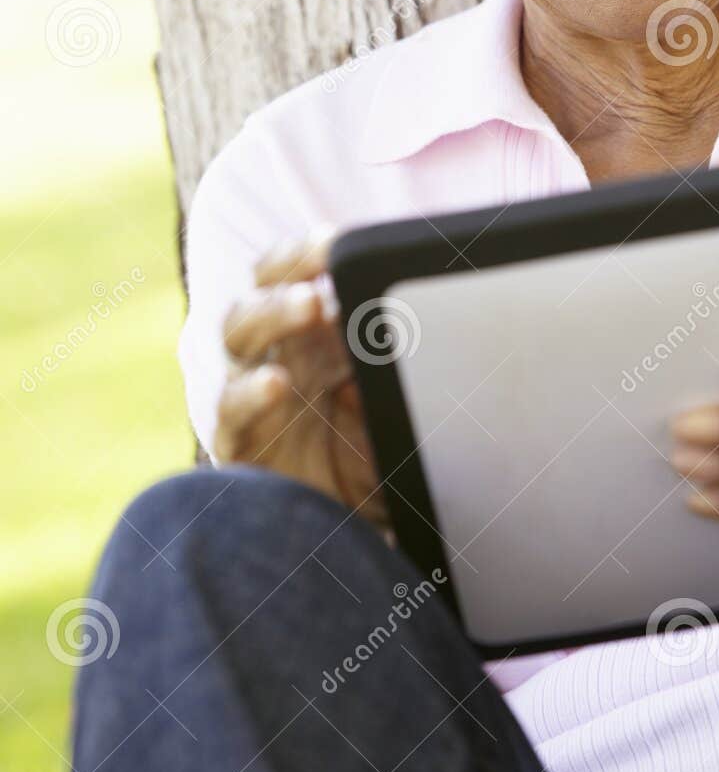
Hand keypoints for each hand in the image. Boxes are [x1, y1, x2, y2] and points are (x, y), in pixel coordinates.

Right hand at [213, 226, 388, 528]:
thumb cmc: (372, 459)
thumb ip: (404, 367)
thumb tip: (435, 324)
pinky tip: (277, 383)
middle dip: (290, 266)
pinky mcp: (236, 440)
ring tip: (312, 302)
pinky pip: (230, 410)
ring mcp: (251, 392)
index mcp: (310, 334)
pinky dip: (250, 394)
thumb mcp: (398, 405)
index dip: (308, 250)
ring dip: (273, 311)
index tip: (338, 237)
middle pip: (262, 287)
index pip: (293, 271)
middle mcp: (276, 352)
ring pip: (238, 331)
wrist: (350, 534)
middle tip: (326, 255)